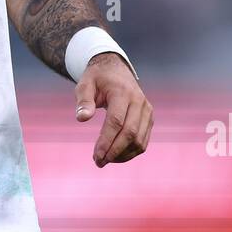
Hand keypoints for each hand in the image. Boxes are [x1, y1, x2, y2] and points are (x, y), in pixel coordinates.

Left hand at [74, 52, 152, 166]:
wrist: (115, 69)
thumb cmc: (97, 78)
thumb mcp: (84, 84)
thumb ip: (83, 101)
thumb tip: (82, 118)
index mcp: (122, 92)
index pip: (116, 121)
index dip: (106, 141)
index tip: (95, 156)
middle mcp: (139, 101)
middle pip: (130, 133)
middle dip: (114, 151)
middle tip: (98, 162)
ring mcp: (147, 110)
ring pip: (139, 141)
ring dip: (123, 155)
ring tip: (105, 160)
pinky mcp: (149, 118)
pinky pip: (143, 141)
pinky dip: (130, 152)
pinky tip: (115, 156)